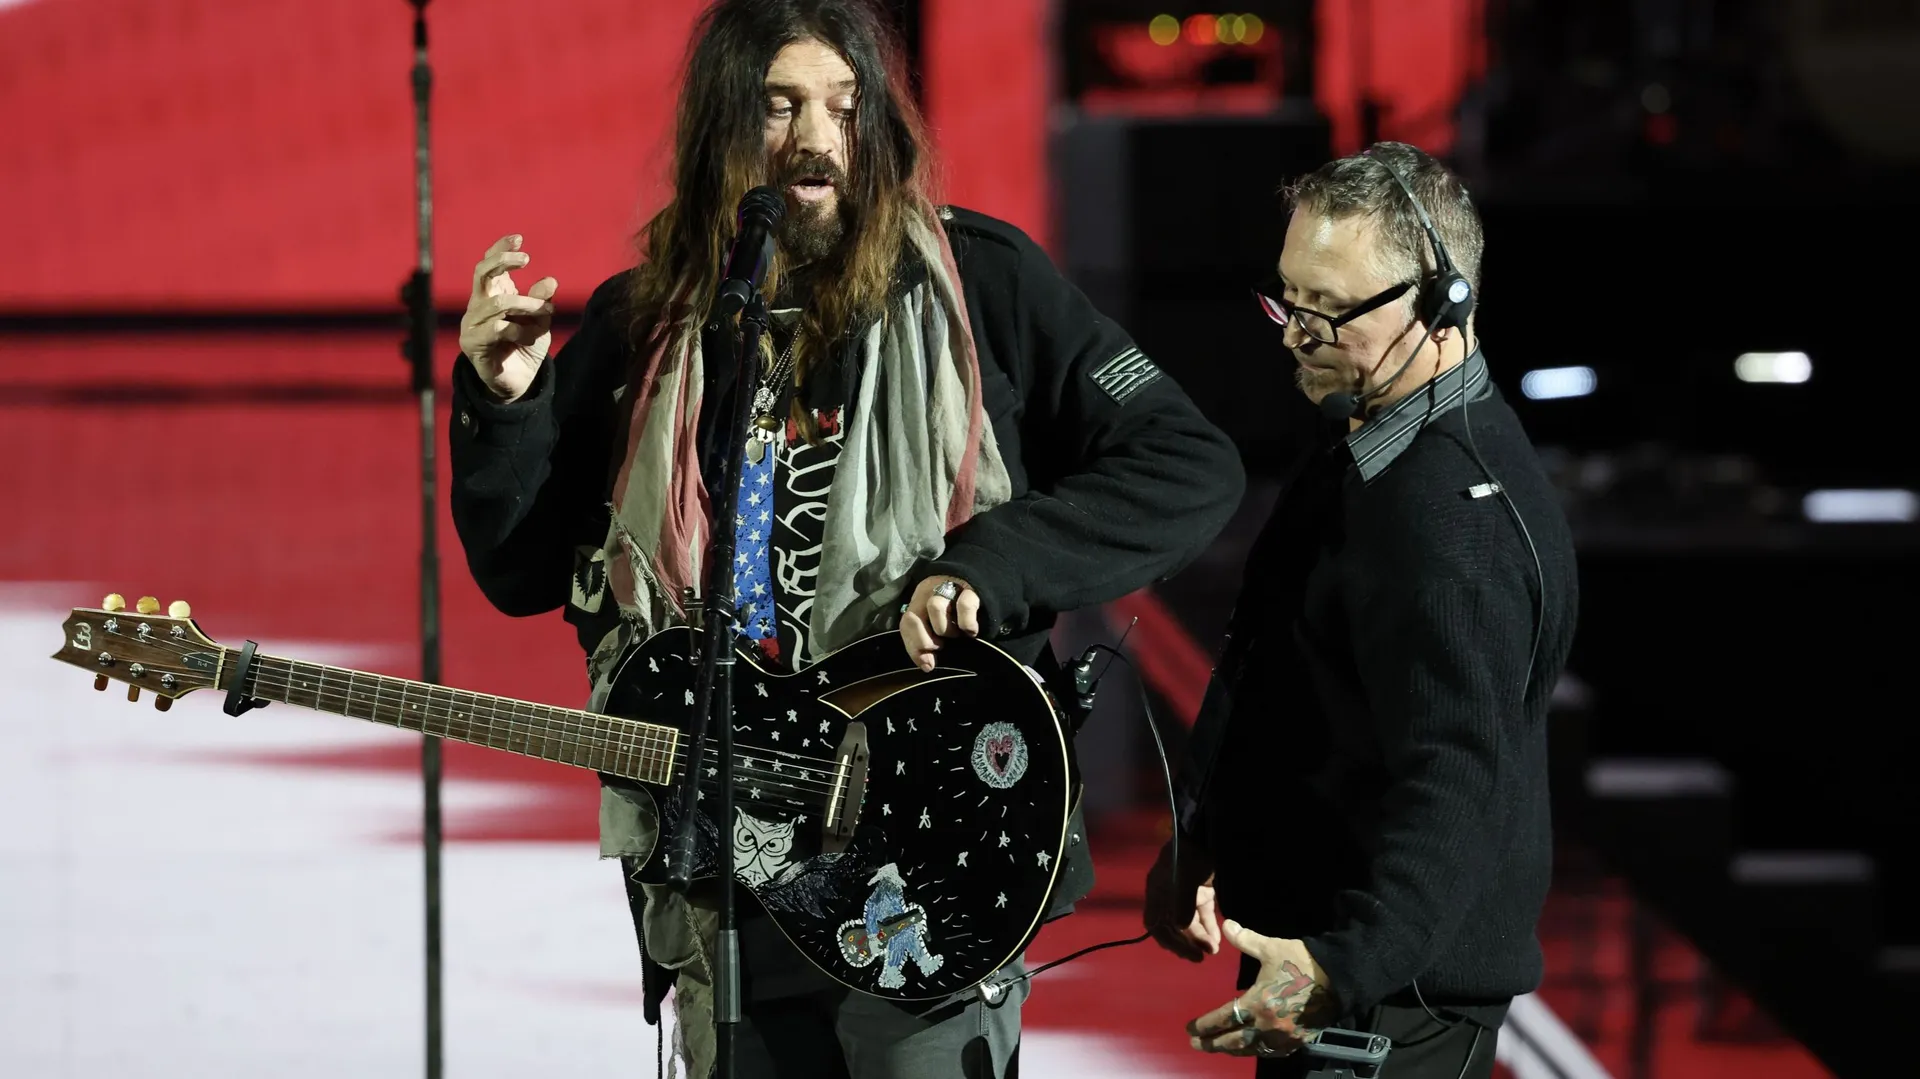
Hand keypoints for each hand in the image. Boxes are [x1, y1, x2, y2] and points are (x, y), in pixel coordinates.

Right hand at [459, 234, 558, 402]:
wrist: (517, 384)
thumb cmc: (525, 347)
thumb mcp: (540, 322)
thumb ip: (542, 302)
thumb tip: (551, 280)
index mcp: (492, 295)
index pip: (488, 264)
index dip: (500, 249)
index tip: (518, 238)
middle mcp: (477, 306)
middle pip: (481, 273)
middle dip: (503, 261)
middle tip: (527, 259)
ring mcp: (472, 325)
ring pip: (497, 303)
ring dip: (525, 305)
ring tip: (542, 312)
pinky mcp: (473, 345)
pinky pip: (496, 328)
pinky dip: (518, 329)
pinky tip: (528, 337)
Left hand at [897, 576, 977, 671]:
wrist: (983, 584)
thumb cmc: (959, 612)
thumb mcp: (939, 624)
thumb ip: (928, 641)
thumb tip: (927, 665)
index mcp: (919, 600)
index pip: (906, 624)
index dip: (914, 647)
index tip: (927, 664)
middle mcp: (929, 591)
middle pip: (913, 617)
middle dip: (925, 640)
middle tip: (941, 646)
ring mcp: (949, 587)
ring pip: (935, 607)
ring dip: (946, 629)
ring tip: (957, 635)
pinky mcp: (970, 589)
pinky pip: (964, 606)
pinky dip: (967, 624)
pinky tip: (971, 632)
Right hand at [1143, 838, 1219, 960]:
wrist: (1208, 830)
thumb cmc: (1192, 853)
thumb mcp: (1186, 877)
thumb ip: (1184, 903)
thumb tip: (1180, 928)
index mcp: (1158, 891)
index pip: (1157, 924)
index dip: (1170, 942)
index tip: (1187, 953)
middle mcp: (1169, 895)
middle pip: (1174, 926)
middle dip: (1187, 943)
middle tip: (1202, 956)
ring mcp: (1186, 893)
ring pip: (1189, 922)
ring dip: (1199, 937)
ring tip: (1213, 950)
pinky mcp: (1202, 890)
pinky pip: (1202, 913)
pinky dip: (1208, 926)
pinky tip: (1216, 939)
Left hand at [1186, 922, 1336, 1058]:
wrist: (1340, 977)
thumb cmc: (1302, 962)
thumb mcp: (1271, 948)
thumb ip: (1245, 940)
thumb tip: (1226, 924)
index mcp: (1257, 1003)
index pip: (1223, 1019)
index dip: (1204, 1025)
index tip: (1190, 1028)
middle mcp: (1267, 1025)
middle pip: (1233, 1040)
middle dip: (1212, 1043)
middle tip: (1196, 1044)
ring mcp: (1283, 1036)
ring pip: (1251, 1049)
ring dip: (1232, 1049)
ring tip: (1219, 1047)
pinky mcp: (1298, 1040)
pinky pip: (1272, 1052)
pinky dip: (1257, 1051)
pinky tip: (1251, 1048)